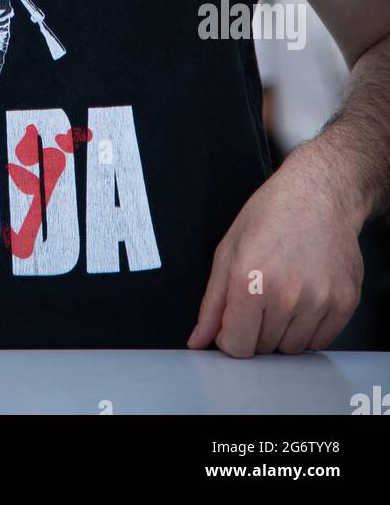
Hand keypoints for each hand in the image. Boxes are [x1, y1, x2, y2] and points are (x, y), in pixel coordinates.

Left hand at [188, 148, 362, 356]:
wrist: (319, 194)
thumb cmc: (271, 214)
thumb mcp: (228, 250)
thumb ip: (212, 302)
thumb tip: (197, 340)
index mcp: (249, 281)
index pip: (236, 346)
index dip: (230, 337)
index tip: (234, 321)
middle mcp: (285, 295)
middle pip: (264, 348)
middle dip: (256, 328)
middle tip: (262, 293)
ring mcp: (319, 300)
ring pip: (292, 348)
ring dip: (284, 330)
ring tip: (284, 292)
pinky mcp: (345, 302)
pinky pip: (321, 341)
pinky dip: (310, 328)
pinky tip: (305, 296)